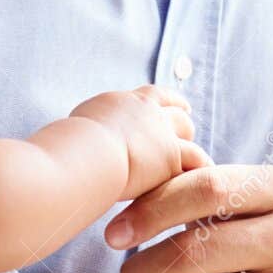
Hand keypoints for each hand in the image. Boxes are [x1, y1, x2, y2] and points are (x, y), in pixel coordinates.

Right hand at [71, 84, 208, 198]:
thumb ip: (88, 131)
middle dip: (181, 122)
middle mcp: (148, 113)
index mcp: (125, 103)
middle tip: (186, 130)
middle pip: (176, 112)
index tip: (177, 105)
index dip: (167, 101)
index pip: (153, 96)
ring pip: (187, 132)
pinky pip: (196, 161)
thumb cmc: (71, 146)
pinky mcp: (172, 159)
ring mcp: (163, 134)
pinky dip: (199, 167)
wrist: (89, 153)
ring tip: (193, 158)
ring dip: (190, 144)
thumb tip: (74, 145)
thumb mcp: (78, 127)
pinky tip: (201, 176)